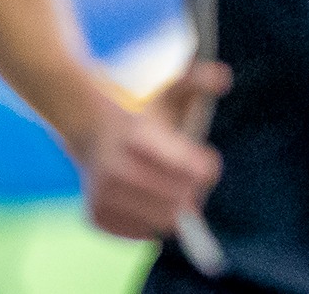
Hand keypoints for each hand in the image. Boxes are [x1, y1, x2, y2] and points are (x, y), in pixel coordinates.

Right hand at [75, 61, 228, 240]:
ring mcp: (101, 193)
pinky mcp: (95, 214)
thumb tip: (225, 75)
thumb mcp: (165, 95)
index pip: (186, 168)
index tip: (208, 165)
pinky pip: (141, 233)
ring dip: (173, 210)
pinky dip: (151, 224)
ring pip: (161, 220)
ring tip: (173, 194)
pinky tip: (149, 205)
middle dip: (191, 192)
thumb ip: (196, 82)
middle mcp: (113, 166)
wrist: (84, 126)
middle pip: (177, 200)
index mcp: (133, 136)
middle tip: (190, 183)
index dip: (203, 169)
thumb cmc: (137, 115)